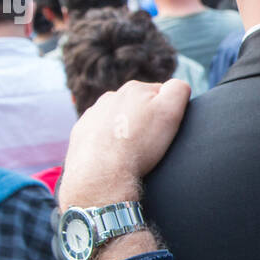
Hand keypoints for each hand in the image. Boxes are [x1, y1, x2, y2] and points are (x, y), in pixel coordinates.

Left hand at [58, 79, 190, 211]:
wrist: (102, 174)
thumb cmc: (139, 144)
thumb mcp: (170, 111)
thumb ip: (178, 89)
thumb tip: (177, 84)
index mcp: (135, 89)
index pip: (160, 93)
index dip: (167, 111)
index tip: (165, 129)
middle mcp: (111, 97)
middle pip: (137, 105)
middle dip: (145, 119)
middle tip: (149, 142)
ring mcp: (93, 114)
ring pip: (117, 118)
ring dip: (125, 129)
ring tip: (131, 150)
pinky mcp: (81, 132)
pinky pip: (99, 132)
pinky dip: (107, 141)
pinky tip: (113, 155)